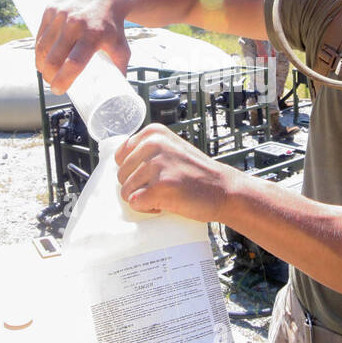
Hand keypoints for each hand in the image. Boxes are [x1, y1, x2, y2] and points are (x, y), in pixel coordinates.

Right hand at [34, 0, 130, 93]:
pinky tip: (42, 57)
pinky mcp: (51, 8)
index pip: (73, 63)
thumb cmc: (114, 26)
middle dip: (49, 75)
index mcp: (94, 35)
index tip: (58, 90)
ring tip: (46, 72)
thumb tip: (117, 93)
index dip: (63, 80)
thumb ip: (119, 69)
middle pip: (54, 57)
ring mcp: (61, 14)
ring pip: (43, 46)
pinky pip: (40, 34)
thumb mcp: (121, 47)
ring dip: (41, 63)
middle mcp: (76, 23)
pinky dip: (39, 48)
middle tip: (52, 83)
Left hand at [114, 124, 236, 221]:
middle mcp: (153, 144)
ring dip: (144, 198)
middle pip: (121, 176)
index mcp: (152, 133)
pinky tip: (167, 203)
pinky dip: (148, 209)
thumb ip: (147, 151)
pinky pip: (134, 203)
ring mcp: (156, 165)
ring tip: (168, 194)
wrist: (224, 190)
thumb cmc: (196, 174)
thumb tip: (117, 163)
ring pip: (126, 191)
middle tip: (165, 186)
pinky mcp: (159, 187)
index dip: (136, 172)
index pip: (120, 157)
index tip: (157, 174)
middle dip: (139, 186)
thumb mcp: (171, 149)